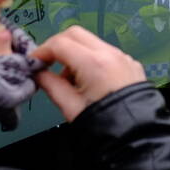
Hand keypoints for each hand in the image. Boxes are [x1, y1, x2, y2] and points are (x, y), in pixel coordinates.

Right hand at [31, 25, 146, 122]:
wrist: (135, 136)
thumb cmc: (103, 124)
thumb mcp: (69, 106)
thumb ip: (50, 85)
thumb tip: (39, 73)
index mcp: (94, 63)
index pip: (60, 44)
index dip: (42, 51)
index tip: (33, 62)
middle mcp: (110, 54)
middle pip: (76, 34)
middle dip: (57, 45)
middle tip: (47, 63)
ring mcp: (123, 57)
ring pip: (91, 42)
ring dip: (74, 52)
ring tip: (68, 79)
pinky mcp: (130, 64)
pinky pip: (106, 52)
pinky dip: (91, 59)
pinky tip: (87, 80)